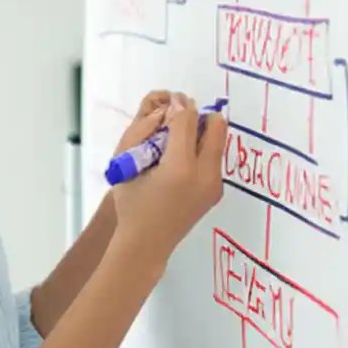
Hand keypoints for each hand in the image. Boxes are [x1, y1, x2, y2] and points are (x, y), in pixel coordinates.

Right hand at [112, 94, 227, 259]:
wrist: (146, 245)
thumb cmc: (131, 206)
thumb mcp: (129, 165)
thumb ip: (147, 134)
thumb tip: (170, 110)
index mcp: (179, 168)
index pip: (188, 119)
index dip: (179, 106)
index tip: (171, 102)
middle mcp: (204, 175)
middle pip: (217, 126)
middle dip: (199, 117)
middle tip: (179, 123)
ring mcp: (214, 185)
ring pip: (218, 141)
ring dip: (201, 134)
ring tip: (177, 145)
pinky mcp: (216, 192)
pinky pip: (214, 158)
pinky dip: (201, 151)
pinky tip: (181, 162)